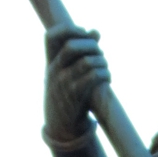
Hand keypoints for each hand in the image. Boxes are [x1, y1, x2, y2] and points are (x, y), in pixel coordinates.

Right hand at [44, 27, 110, 141]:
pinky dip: (104, 74)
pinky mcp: (75, 96)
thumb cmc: (68, 96)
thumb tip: (96, 31)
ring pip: (86, 62)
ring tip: (106, 67)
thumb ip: (81, 52)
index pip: (50, 37)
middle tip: (100, 52)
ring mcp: (63, 83)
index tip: (84, 32)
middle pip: (71, 46)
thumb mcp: (69, 74)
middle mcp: (54, 71)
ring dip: (102, 61)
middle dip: (91, 44)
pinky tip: (108, 78)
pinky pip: (92, 77)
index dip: (68, 29)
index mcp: (50, 63)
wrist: (61, 127)